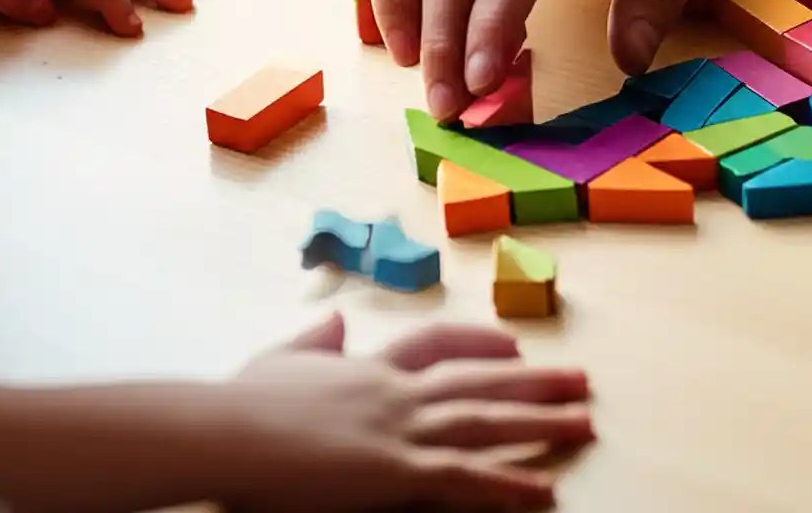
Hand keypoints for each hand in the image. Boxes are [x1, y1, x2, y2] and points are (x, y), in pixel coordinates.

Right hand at [217, 314, 592, 510]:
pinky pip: (465, 476)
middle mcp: (397, 391)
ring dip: (540, 423)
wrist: (225, 432)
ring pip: (486, 421)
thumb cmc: (241, 403)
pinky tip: (545, 490)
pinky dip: (508, 483)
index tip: (513, 346)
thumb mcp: (280, 360)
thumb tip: (335, 320)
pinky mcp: (397, 470)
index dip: (479, 345)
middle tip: (581, 380)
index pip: (437, 345)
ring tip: (586, 424)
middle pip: (480, 380)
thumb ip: (314, 342)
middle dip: (533, 381)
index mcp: (370, 366)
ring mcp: (401, 428)